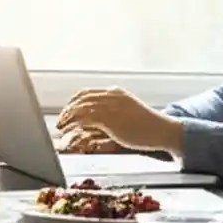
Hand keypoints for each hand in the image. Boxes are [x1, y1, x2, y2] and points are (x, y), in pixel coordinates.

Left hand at [56, 87, 182, 153]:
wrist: (162, 130)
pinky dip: (73, 123)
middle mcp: (112, 96)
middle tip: (60, 121)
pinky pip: (85, 118)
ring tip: (60, 127)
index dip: (73, 102)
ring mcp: (111, 106)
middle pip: (81, 99)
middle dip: (67, 110)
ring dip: (67, 118)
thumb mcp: (128, 113)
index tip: (66, 111)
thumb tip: (94, 121)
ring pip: (80, 108)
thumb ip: (111, 113)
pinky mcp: (110, 118)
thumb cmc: (147, 126)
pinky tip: (68, 130)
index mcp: (116, 92)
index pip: (87, 93)